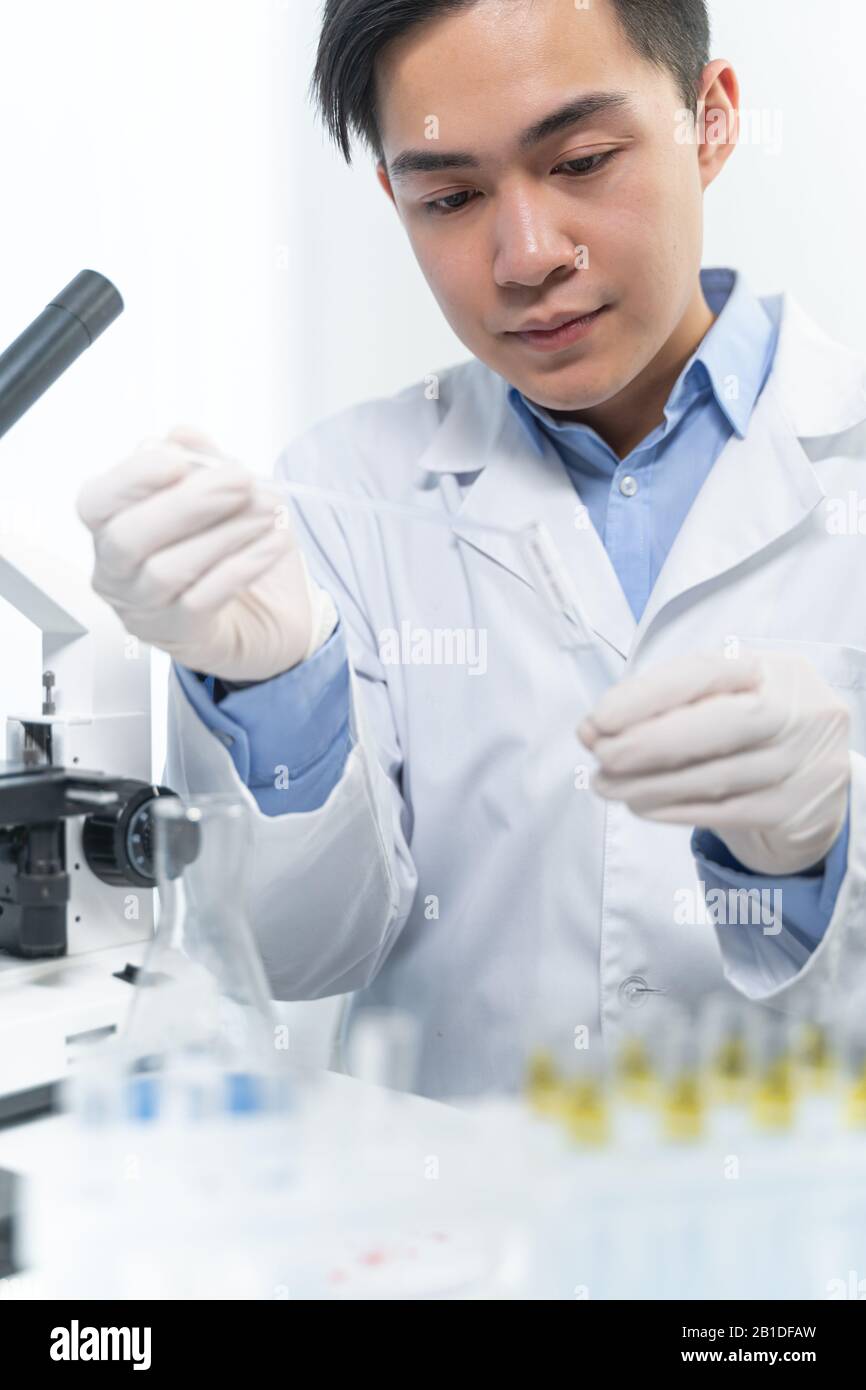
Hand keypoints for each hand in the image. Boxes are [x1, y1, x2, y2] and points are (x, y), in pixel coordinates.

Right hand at [76, 426, 334, 681]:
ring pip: (168, 570)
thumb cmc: (227, 550)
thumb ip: (199, 463)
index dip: (132, 478)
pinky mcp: (182, 635)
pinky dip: (244, 565)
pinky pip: (205, 599)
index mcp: (111, 526)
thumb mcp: (220, 496)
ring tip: (269, 511)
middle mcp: (116, 571)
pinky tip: (273, 542)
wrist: (266, 614)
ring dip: (226, 533)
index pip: (97, 501)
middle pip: (128, 537)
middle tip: (242, 481)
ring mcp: (144, 609)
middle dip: (188, 503)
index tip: (179, 460)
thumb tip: (183, 435)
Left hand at [578, 650, 850, 874]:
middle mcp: (799, 711)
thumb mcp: (720, 701)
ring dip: (649, 784)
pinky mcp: (793, 810)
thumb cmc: (749, 732)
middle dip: (650, 742)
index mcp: (776, 670)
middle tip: (601, 756)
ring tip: (606, 785)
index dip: (648, 696)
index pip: (706, 673)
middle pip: (722, 723)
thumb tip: (593, 731)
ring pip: (717, 776)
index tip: (599, 719)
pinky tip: (642, 806)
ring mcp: (802, 763)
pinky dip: (674, 809)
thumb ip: (661, 707)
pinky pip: (724, 813)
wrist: (813, 786)